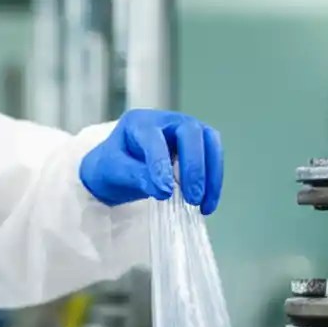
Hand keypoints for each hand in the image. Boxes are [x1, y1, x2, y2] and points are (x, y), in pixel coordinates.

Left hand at [79, 109, 223, 214]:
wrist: (118, 168)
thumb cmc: (113, 166)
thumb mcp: (114, 172)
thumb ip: (135, 176)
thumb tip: (164, 190)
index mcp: (139, 122)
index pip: (154, 138)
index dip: (161, 165)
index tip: (165, 192)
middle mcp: (166, 121)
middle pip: (190, 131)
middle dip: (194, 166)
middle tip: (192, 198)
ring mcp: (186, 130)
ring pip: (209, 142)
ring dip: (211, 174)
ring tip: (203, 205)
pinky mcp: (199, 145)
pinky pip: (213, 158)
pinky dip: (213, 182)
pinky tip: (207, 205)